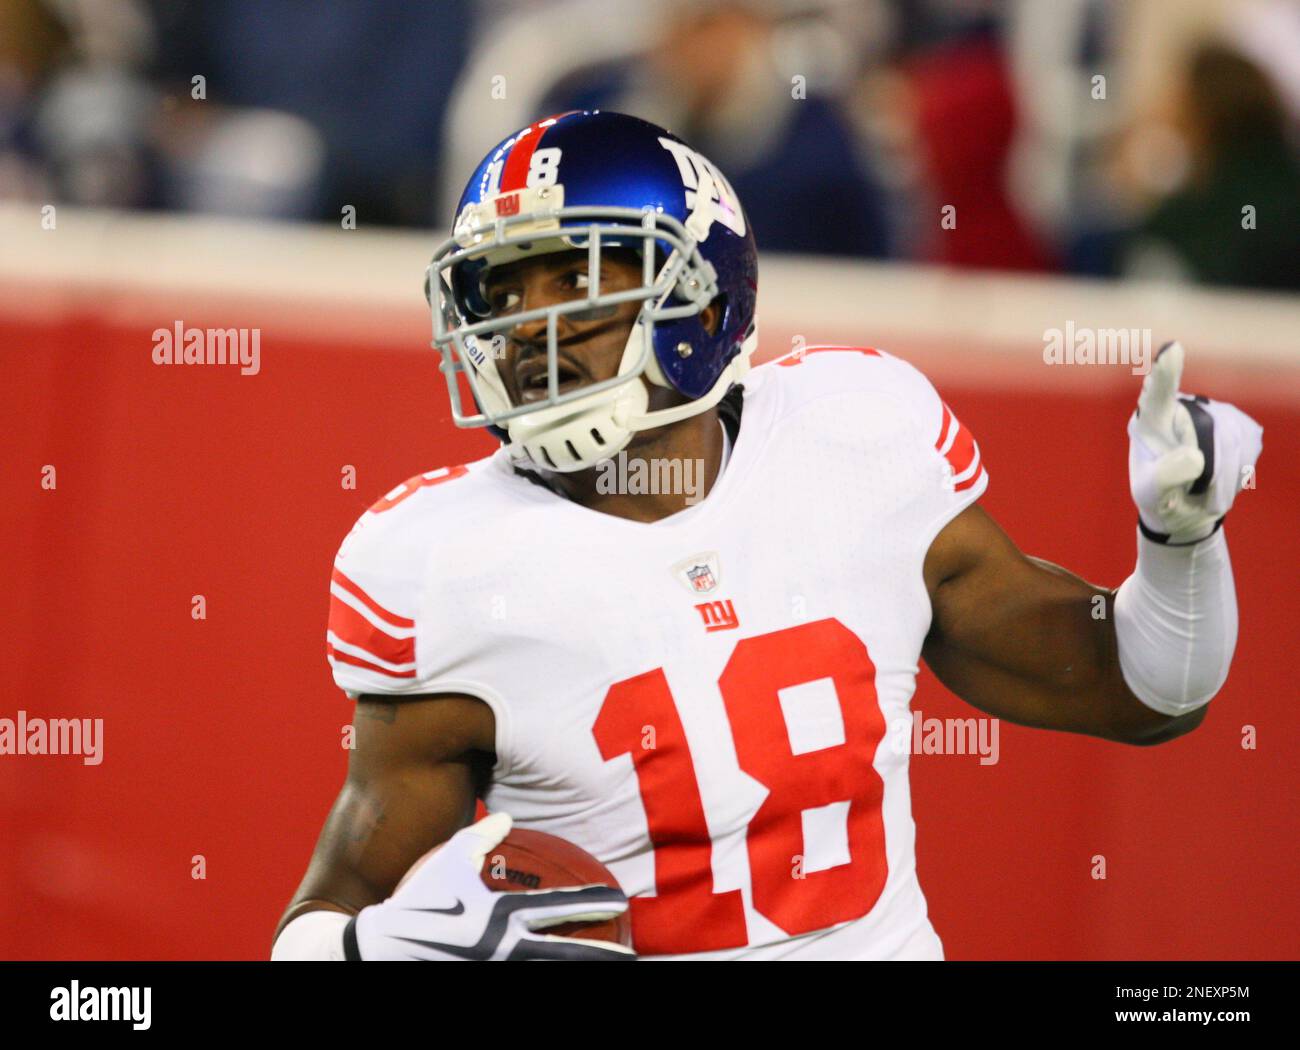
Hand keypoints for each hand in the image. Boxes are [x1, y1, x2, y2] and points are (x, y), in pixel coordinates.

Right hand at [349, 812, 633, 959]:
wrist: (378, 949)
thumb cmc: (415, 901)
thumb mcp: (447, 862)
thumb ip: (481, 837)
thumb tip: (507, 816)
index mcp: (500, 915)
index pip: (558, 908)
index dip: (592, 903)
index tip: (620, 900)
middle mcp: (502, 948)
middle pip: (564, 954)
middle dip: (601, 956)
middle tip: (633, 954)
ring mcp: (492, 970)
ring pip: (547, 973)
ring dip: (579, 972)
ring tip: (610, 969)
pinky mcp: (482, 981)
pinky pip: (522, 984)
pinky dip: (546, 980)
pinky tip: (558, 979)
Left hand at [1128, 342, 1262, 543]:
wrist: (1183, 506)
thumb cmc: (1157, 496)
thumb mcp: (1151, 493)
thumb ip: (1165, 476)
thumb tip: (1194, 455)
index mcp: (1149, 422)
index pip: (1156, 395)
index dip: (1164, 373)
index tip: (1170, 349)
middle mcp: (1180, 409)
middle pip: (1208, 431)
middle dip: (1210, 468)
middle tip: (1195, 490)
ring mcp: (1211, 412)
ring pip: (1231, 440)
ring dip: (1224, 474)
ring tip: (1204, 487)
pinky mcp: (1237, 422)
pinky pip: (1248, 444)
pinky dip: (1238, 469)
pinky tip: (1220, 475)